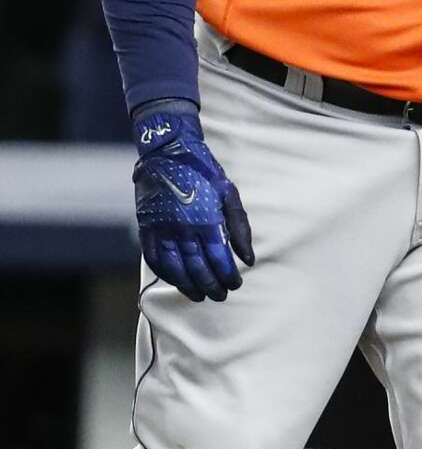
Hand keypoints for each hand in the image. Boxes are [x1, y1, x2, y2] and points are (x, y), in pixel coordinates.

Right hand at [131, 102, 252, 301]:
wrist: (168, 153)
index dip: (227, 275)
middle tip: (221, 296)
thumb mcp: (229, 194)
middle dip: (210, 285)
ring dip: (187, 285)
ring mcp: (161, 230)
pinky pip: (154, 258)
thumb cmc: (204, 173)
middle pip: (197, 267)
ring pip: (175, 268)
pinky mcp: (146, 228)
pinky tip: (175, 281)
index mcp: (206, 220)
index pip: (218, 258)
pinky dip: (165, 273)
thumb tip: (248, 258)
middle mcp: (182, 229)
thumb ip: (239, 227)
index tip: (235, 284)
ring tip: (199, 296)